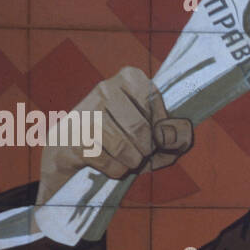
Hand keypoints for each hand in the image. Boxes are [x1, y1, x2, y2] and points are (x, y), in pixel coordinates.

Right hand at [37, 66, 193, 204]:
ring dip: (132, 161)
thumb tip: (171, 137)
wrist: (72, 146)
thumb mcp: (156, 132)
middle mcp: (106, 89)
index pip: (158, 107)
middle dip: (146, 149)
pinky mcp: (74, 138)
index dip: (159, 127)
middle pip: (142, 131)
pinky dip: (116, 170)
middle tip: (139, 149)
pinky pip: (109, 163)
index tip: (151, 129)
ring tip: (126, 157)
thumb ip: (177, 133)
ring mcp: (87, 112)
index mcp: (130, 78)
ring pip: (126, 148)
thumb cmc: (124, 137)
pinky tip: (109, 162)